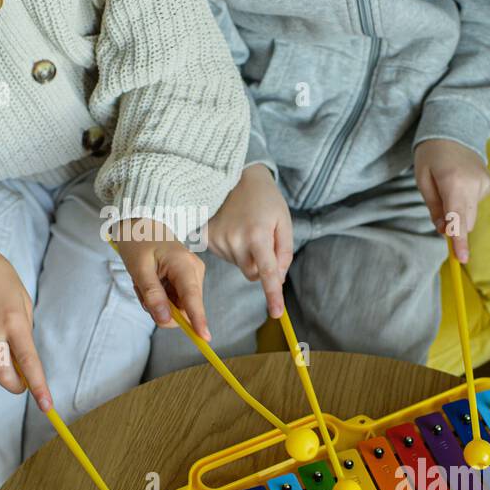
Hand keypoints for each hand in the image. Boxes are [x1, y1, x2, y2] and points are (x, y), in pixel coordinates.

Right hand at [0, 217, 52, 409]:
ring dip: (1, 370)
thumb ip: (24, 325)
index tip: (47, 405)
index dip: (39, 386)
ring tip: (6, 350)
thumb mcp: (21, 296)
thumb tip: (23, 351)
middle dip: (16, 387)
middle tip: (24, 384)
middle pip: (3, 377)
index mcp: (13, 321)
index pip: (28, 362)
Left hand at [110, 218, 210, 340]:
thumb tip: (165, 320)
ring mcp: (193, 276)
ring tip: (144, 282)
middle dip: (160, 307)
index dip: (198, 320)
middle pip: (183, 308)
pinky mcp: (187, 280)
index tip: (205, 338)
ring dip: (157, 302)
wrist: (142, 224)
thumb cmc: (139, 241)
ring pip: (176, 307)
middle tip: (141, 289)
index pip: (192, 298)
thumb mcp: (139, 268)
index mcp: (184, 265)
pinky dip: (159, 297)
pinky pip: (174, 301)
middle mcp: (195, 272)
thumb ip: (152, 294)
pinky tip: (150, 282)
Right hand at [203, 164, 292, 316]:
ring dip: (245, 253)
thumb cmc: (265, 200)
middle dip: (260, 263)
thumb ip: (284, 253)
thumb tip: (277, 279)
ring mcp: (217, 240)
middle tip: (261, 238)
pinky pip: (224, 256)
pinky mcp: (206, 238)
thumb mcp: (284, 222)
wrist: (236, 176)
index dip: (273, 294)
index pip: (267, 272)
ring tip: (244, 227)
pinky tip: (231, 228)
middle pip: (252, 272)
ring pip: (238, 264)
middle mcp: (235, 241)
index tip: (276, 313)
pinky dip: (231, 248)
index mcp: (258, 235)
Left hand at [414, 139, 489, 262]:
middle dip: (453, 226)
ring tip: (448, 187)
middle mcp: (473, 184)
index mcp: (452, 182)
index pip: (457, 218)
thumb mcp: (423, 180)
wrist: (454, 130)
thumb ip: (434, 207)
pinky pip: (475, 204)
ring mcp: (484, 184)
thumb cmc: (431, 155)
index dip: (458, 240)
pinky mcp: (489, 184)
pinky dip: (465, 201)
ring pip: (470, 214)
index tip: (462, 259)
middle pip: (465, 220)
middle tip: (439, 213)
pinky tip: (459, 183)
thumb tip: (443, 231)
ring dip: (459, 212)